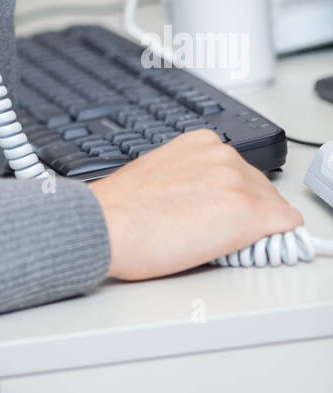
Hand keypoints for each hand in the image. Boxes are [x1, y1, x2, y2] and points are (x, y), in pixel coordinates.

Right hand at [87, 129, 303, 280]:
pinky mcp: (247, 214)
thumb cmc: (121, 210)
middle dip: (248, 213)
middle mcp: (223, 154)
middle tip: (219, 236)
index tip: (223, 216)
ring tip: (225, 245)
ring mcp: (236, 182)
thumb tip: (209, 201)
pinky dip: (278, 240)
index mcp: (202, 142)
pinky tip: (256, 250)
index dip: (234, 199)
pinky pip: (287, 225)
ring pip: (274, 207)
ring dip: (259, 227)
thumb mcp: (160, 175)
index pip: (241, 172)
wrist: (106, 225)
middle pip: (261, 188)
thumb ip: (191, 177)